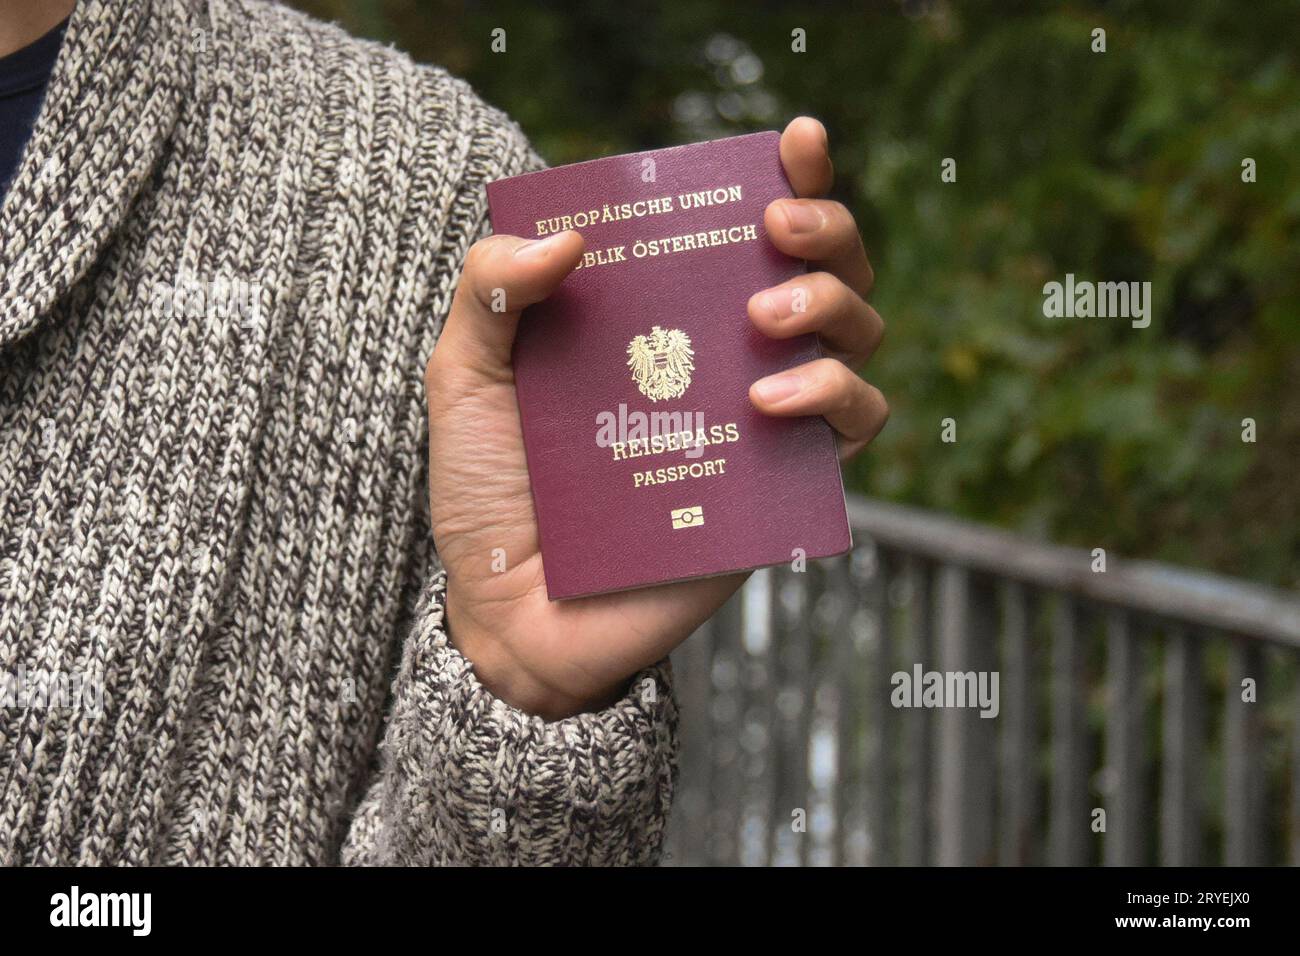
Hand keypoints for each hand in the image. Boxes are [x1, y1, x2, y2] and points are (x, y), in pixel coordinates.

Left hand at [424, 117, 886, 719]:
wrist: (509, 613)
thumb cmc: (489, 494)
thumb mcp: (465, 378)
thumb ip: (492, 293)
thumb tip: (570, 235)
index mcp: (660, 318)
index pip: (743, 232)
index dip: (790, 177)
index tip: (798, 139)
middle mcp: (723, 359)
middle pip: (824, 269)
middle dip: (824, 227)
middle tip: (775, 227)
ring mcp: (759, 423)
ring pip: (858, 336)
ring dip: (828, 305)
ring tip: (760, 319)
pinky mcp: (779, 487)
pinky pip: (853, 426)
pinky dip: (829, 396)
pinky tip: (765, 404)